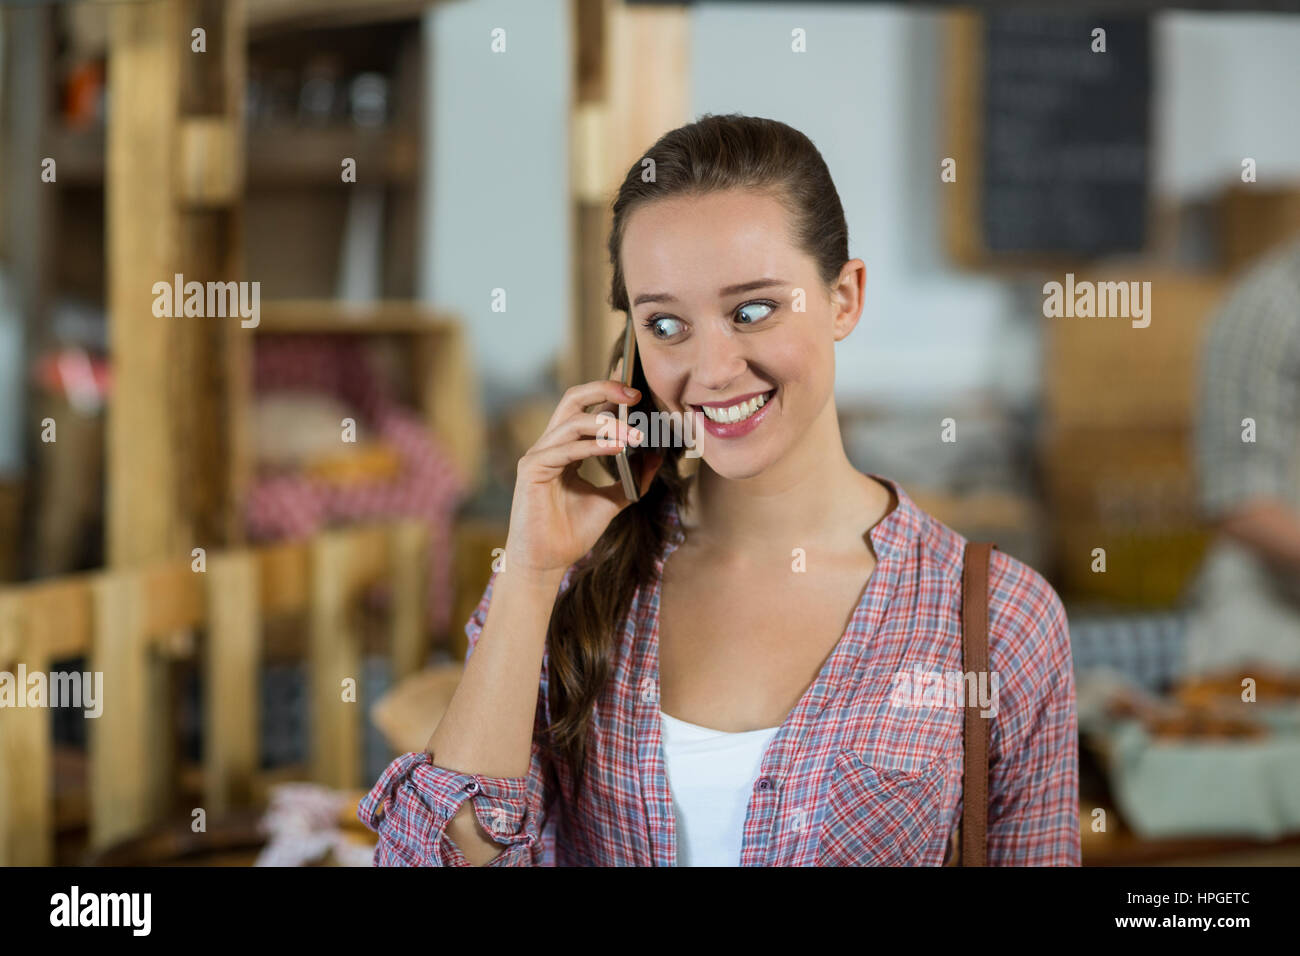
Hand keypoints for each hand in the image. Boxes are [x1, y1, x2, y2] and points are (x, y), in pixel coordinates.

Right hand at [504, 372, 662, 577]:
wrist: (549, 562)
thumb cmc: (572, 532)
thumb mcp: (612, 500)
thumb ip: (632, 478)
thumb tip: (657, 456)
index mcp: (567, 448)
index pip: (587, 407)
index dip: (609, 391)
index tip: (637, 387)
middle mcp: (551, 445)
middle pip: (573, 399)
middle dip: (604, 389)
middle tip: (635, 394)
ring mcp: (539, 455)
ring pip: (572, 421)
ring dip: (608, 424)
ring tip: (636, 434)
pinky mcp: (532, 470)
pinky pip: (565, 448)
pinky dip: (593, 445)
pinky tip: (617, 447)